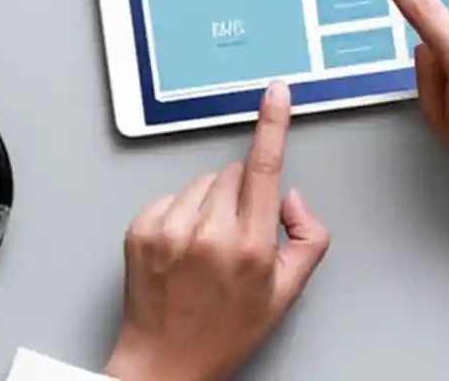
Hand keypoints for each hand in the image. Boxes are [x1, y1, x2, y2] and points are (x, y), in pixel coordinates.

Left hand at [103, 83, 329, 380]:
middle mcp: (208, 234)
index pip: (264, 168)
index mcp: (249, 246)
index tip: (276, 95)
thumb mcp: (286, 293)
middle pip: (234, 173)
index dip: (272, 124)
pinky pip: (171, 196)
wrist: (165, 363)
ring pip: (202, 182)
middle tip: (240, 234)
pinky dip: (180, 212)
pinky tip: (183, 246)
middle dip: (244, 192)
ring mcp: (169, 230)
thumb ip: (307, 238)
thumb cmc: (224, 332)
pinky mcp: (140, 229)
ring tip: (207, 246)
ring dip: (211, 202)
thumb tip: (290, 198)